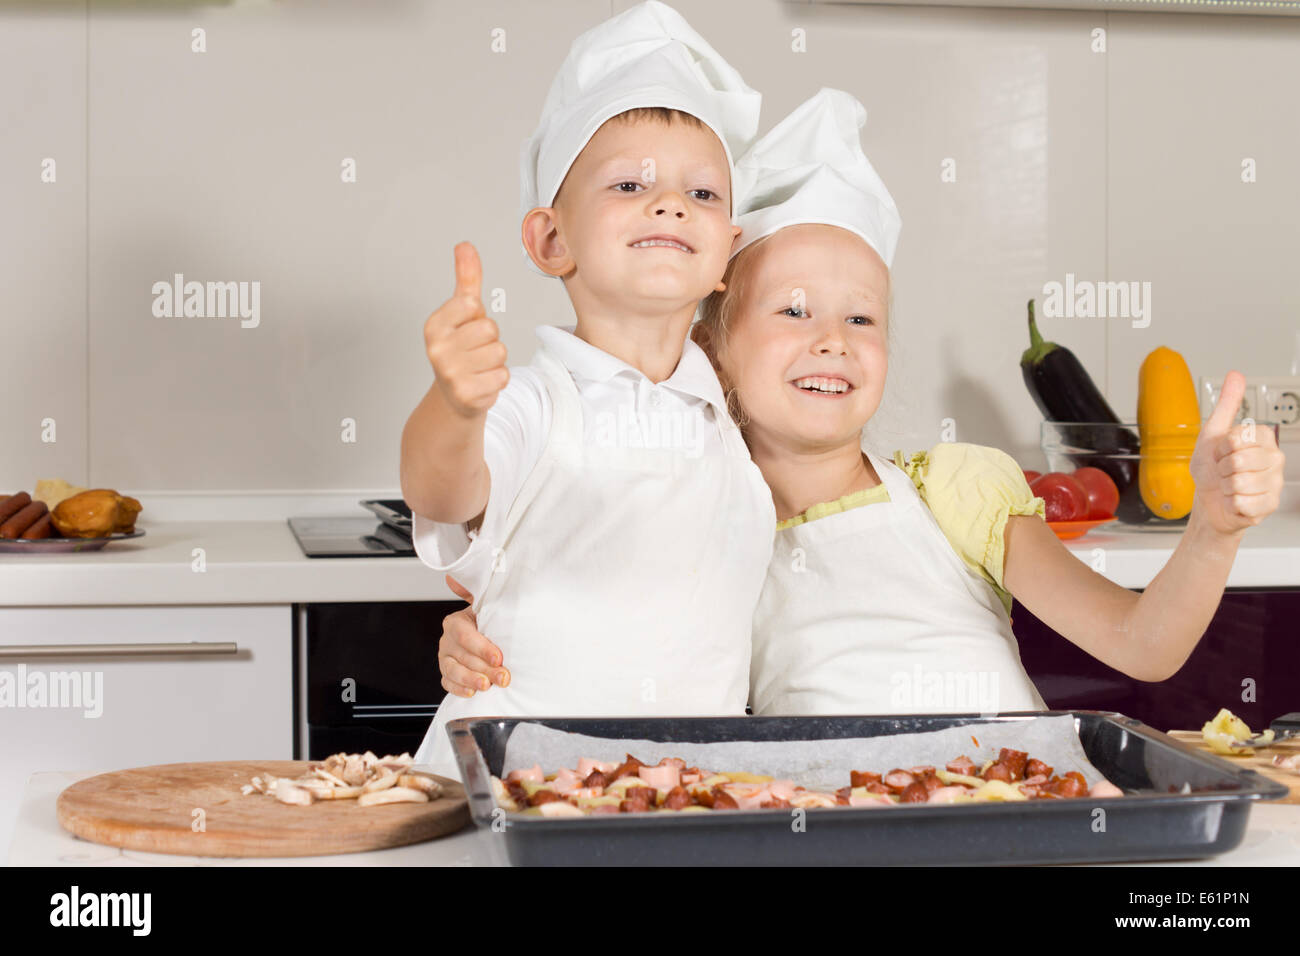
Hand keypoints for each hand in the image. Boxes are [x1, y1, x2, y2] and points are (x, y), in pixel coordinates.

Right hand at [424, 243, 508, 417]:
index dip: (477, 315)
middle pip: (489, 328)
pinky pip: (502, 376)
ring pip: (499, 352)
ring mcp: (450, 373)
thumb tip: (465, 246)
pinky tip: (482, 382)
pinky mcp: (467, 394)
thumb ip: (466, 279)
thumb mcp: (461, 313)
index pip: (472, 304)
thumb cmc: (461, 348)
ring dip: (496, 360)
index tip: (466, 327)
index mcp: (434, 325)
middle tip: (475, 350)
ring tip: (479, 366)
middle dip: (490, 339)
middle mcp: (437, 349)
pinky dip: (497, 380)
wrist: (454, 396)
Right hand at [437, 574, 508, 697]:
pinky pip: (448, 684)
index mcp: (455, 623)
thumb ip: (475, 592)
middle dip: (484, 668)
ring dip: (471, 680)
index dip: (481, 648)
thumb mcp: (486, 605)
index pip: (465, 636)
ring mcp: (445, 658)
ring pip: (453, 671)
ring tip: (487, 685)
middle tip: (502, 676)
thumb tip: (454, 577)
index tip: (498, 657)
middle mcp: (446, 641)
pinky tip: (472, 693)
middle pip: (462, 656)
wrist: (486, 635)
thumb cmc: (488, 620)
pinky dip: (459, 689)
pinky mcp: (447, 674)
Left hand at [1190, 371, 1285, 535]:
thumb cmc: (1211, 469)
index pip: (1237, 438)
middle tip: (1224, 471)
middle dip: (1222, 468)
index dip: (1221, 448)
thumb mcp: (1212, 434)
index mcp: (1263, 438)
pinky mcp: (1269, 504)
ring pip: (1240, 482)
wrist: (1208, 502)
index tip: (1221, 452)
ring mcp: (1274, 482)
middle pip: (1238, 461)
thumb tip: (1235, 375)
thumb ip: (1226, 405)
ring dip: (1225, 487)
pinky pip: (1243, 502)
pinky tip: (1234, 500)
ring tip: (1229, 485)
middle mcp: (1274, 458)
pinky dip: (1230, 503)